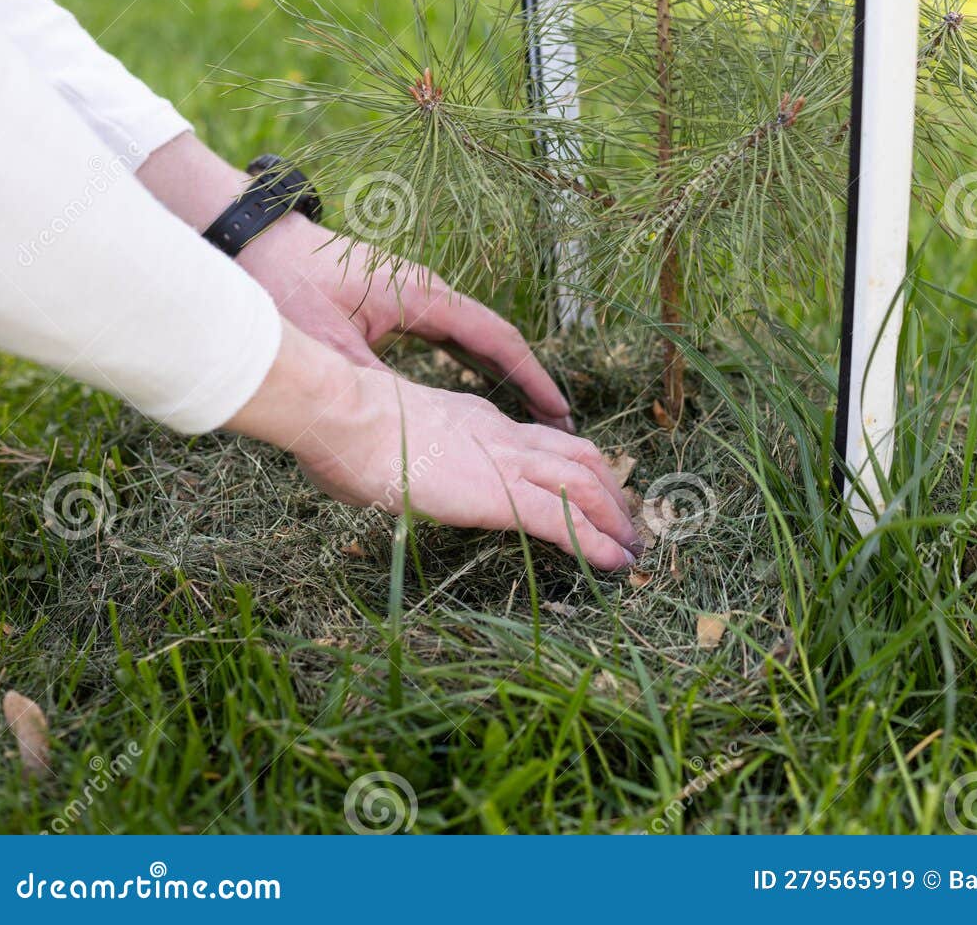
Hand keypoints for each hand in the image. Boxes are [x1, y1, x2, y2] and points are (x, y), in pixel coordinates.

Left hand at [138, 133, 574, 429]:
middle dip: (523, 379)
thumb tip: (407, 429)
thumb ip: (366, 384)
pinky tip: (469, 392)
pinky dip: (464, 364)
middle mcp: (421, 290)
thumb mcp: (325, 344)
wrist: (244, 237)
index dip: (530, 376)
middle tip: (557, 423)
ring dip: (496, 373)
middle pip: (488, 338)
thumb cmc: (282, 281)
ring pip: (465, 339)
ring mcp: (404, 294)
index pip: (493, 337)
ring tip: (526, 415)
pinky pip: (440, 337)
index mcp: (420, 293)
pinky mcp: (383, 303)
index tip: (561, 411)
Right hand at [225, 322, 639, 570]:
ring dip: (614, 519)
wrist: (342, 414)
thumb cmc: (342, 432)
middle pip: (577, 458)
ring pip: (583, 487)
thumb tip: (385, 478)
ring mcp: (504, 462)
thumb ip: (400, 459)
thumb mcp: (383, 444)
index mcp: (473, 420)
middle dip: (609, 491)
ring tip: (634, 548)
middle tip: (627, 521)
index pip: (538, 442)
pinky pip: (564, 522)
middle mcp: (500, 435)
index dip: (570, 465)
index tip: (586, 489)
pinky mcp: (500, 494)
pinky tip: (616, 562)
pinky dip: (597, 543)